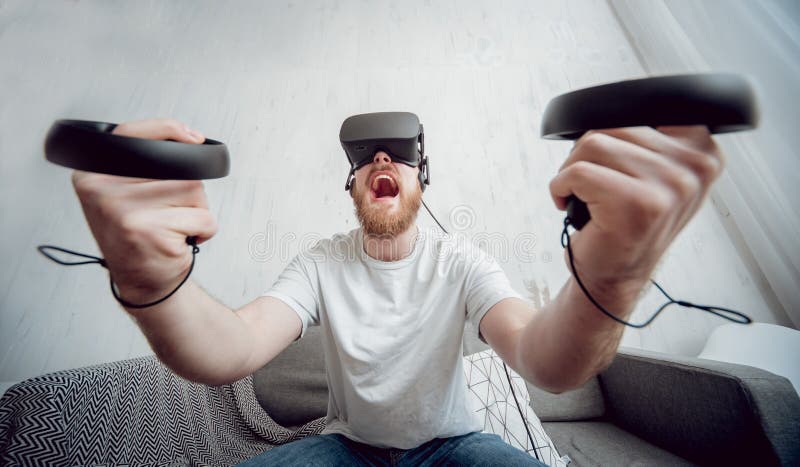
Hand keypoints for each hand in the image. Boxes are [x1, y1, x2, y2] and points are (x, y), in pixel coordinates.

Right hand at [71, 118, 217, 306]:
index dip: (168, 130)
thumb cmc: (140, 234)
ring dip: (196, 210)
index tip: (193, 136)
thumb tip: (188, 138)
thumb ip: (140, 164)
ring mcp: (124, 210)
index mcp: (91, 175)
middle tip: (167, 213)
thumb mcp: (123, 193)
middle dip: (187, 190)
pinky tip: (180, 240)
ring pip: (193, 189)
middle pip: (176, 167)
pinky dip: (205, 229)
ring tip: (173, 226)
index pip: (131, 134)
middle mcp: (101, 190)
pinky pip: (203, 217)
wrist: (143, 282)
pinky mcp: (151, 231)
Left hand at [549, 126, 723, 306]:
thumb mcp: (655, 175)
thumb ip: (653, 137)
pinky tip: (569, 205)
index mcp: (704, 152)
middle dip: (587, 153)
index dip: (616, 135)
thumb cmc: (623, 223)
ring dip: (572, 170)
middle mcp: (696, 168)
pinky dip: (559, 186)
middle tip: (590, 185)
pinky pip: (577, 172)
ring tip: (582, 194)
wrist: (611, 275)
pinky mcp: (637, 204)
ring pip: (593, 144)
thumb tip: (625, 98)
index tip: (615, 167)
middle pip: (615, 124)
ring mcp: (671, 186)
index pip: (645, 110)